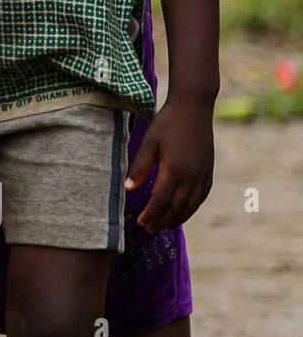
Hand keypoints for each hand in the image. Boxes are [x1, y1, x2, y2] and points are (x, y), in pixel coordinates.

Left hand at [127, 99, 214, 231]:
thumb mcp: (149, 142)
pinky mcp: (209, 171)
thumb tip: (128, 189)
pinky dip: (191, 208)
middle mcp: (192, 175)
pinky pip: (201, 197)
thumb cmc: (167, 123)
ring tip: (163, 225)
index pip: (161, 201)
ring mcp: (203, 174)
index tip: (140, 222)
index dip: (151, 214)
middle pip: (177, 208)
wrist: (194, 108)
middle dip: (162, 221)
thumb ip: (140, 167)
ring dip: (177, 219)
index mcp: (175, 169)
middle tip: (148, 228)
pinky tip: (182, 212)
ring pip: (191, 206)